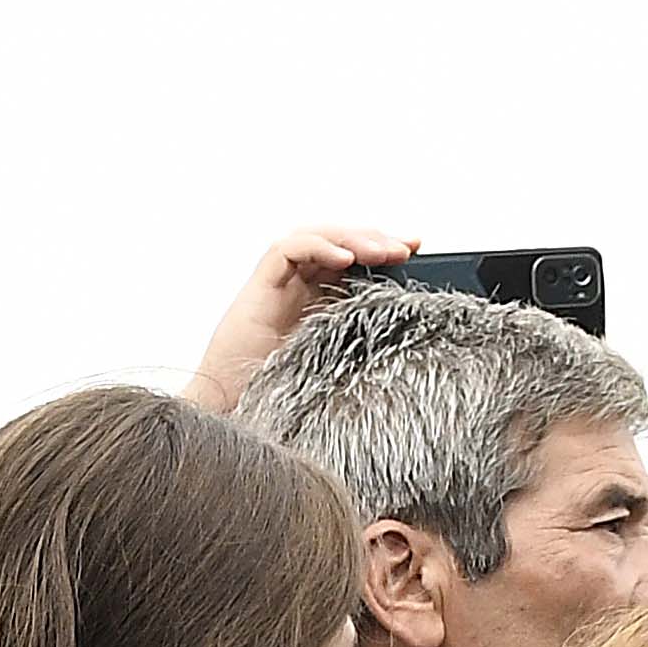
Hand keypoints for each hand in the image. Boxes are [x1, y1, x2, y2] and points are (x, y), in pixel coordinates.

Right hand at [183, 227, 415, 414]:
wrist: (231, 410)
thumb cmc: (276, 391)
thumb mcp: (336, 360)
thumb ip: (360, 338)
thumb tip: (404, 328)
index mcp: (318, 300)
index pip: (354, 260)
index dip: (384, 249)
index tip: (416, 250)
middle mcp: (298, 286)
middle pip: (338, 242)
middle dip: (374, 238)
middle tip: (406, 248)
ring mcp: (279, 284)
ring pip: (316, 236)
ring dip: (352, 238)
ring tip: (382, 250)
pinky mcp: (260, 285)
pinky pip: (288, 249)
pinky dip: (318, 247)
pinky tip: (345, 260)